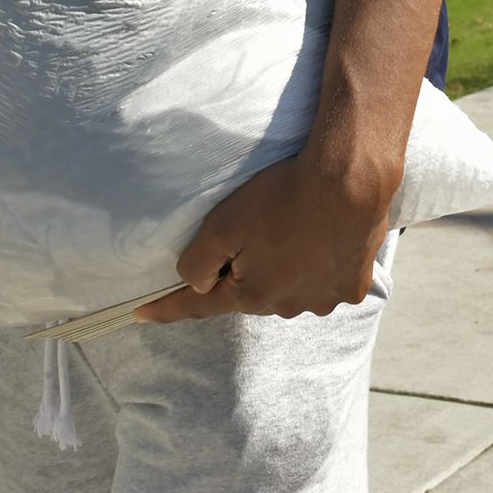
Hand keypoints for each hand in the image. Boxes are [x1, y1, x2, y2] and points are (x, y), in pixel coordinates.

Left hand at [134, 155, 395, 322]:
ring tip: (291, 233)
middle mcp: (289, 307)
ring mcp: (325, 298)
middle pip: (252, 294)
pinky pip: (327, 281)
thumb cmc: (284, 195)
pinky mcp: (355, 284)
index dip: (166, 309)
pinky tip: (322, 240)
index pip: (198, 306)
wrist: (352, 178)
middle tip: (246, 236)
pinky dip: (319, 268)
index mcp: (253, 296)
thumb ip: (198, 261)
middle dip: (241, 275)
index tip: (138, 314)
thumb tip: (194, 283)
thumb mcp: (224, 223)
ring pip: (291, 288)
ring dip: (285, 271)